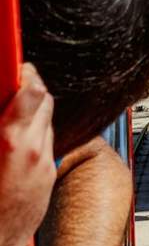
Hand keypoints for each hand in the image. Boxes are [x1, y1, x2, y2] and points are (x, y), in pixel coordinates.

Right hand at [0, 65, 55, 245]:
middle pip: (45, 101)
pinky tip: (12, 145)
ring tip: (10, 117)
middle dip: (30, 89)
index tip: (17, 68)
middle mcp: (34, 152)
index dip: (25, 74)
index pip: (33, 91)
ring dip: (32, 113)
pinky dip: (33, 136)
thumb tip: (3, 104)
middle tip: (12, 87)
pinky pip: (46, 145)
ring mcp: (44, 165)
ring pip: (47, 122)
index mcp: (11, 142)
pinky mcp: (48, 177)